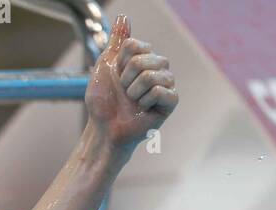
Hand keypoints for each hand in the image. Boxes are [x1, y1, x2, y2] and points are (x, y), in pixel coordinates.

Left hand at [85, 14, 178, 149]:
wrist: (104, 127)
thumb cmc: (104, 100)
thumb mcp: (105, 64)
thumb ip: (117, 41)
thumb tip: (123, 16)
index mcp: (145, 57)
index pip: (134, 45)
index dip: (120, 63)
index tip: (117, 76)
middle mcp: (158, 67)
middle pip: (143, 59)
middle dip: (126, 78)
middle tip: (124, 91)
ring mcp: (166, 84)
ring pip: (151, 75)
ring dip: (133, 91)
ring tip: (132, 101)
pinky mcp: (171, 101)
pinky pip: (161, 91)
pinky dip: (145, 101)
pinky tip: (143, 109)